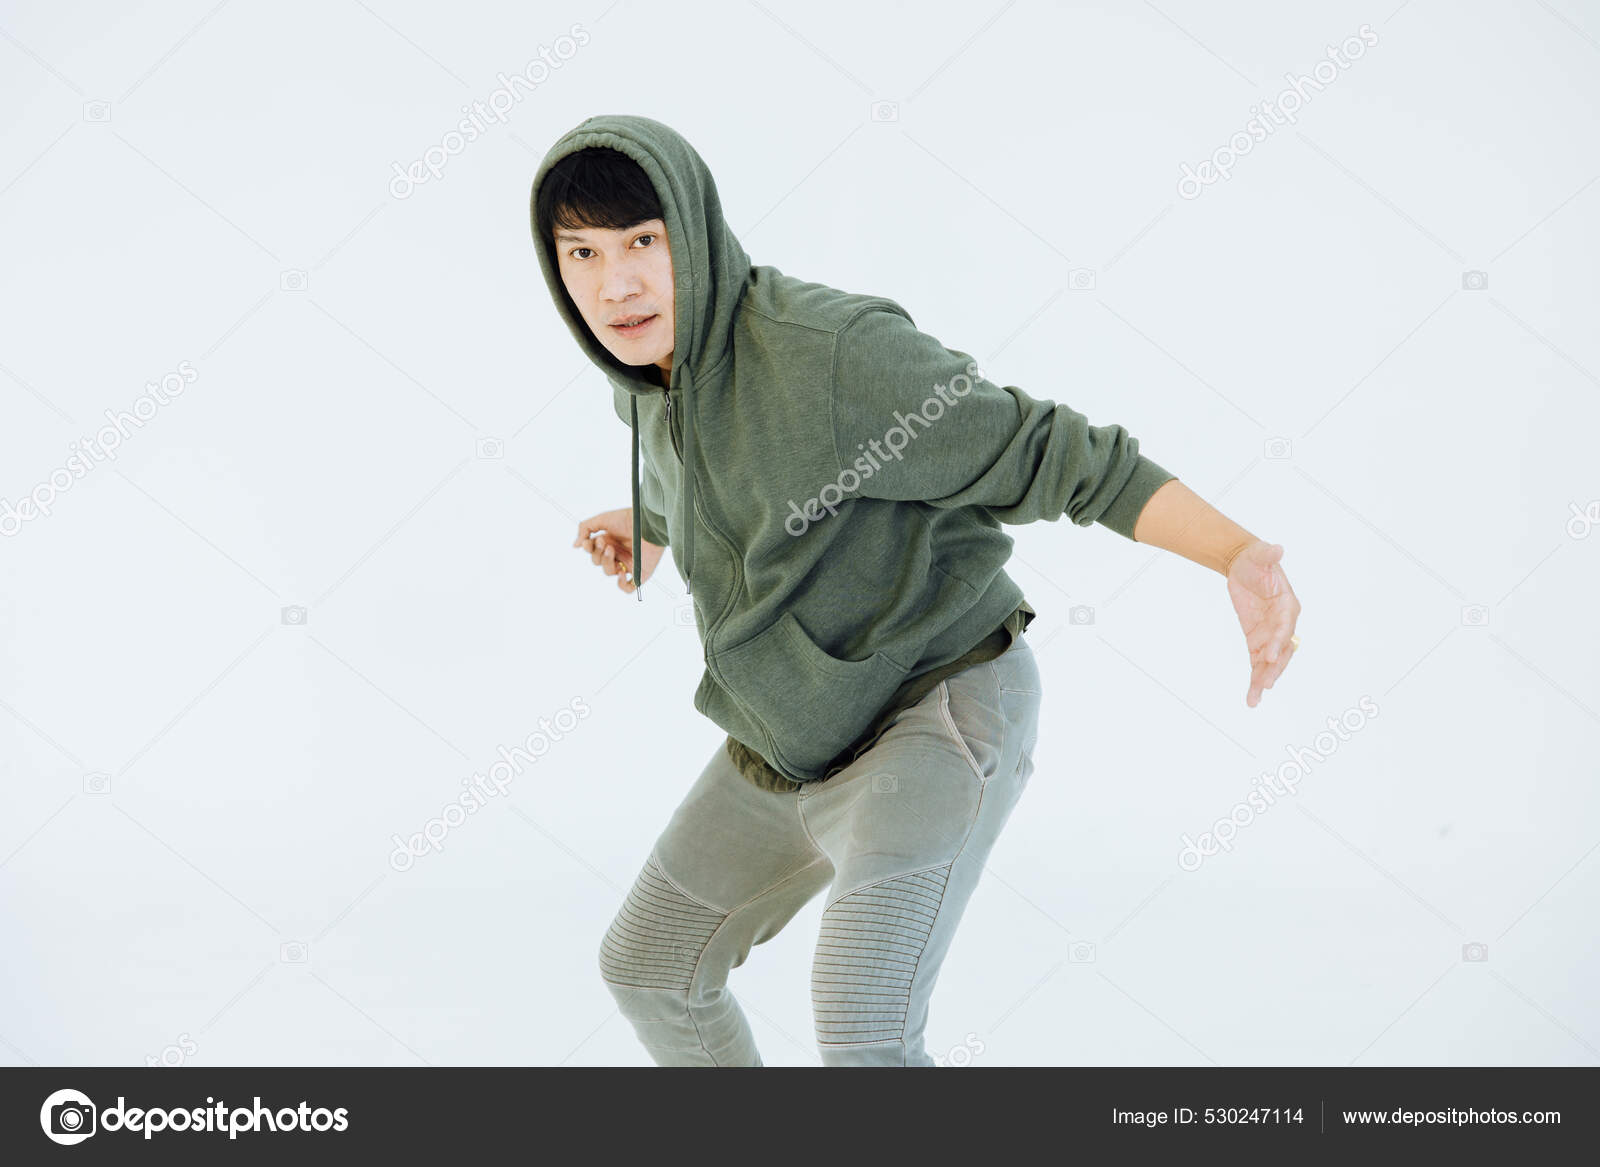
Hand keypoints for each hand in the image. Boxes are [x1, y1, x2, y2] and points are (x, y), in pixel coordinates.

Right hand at [573, 507, 665, 594]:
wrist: (647, 522)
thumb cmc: (627, 518)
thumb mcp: (602, 519)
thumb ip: (585, 528)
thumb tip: (576, 545)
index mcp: (609, 542)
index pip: (592, 551)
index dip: (588, 549)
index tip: (588, 542)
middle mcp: (618, 553)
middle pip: (598, 562)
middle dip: (597, 553)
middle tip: (604, 542)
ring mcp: (628, 563)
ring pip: (608, 572)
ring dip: (606, 562)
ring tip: (612, 550)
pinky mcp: (639, 572)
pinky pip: (628, 587)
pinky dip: (621, 583)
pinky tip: (621, 571)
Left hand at [1225, 540, 1300, 707]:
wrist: (1244, 566)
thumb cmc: (1256, 560)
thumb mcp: (1260, 555)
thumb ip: (1268, 555)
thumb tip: (1276, 548)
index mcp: (1288, 605)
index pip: (1285, 627)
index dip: (1278, 641)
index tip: (1268, 654)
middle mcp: (1283, 624)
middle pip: (1282, 650)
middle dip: (1275, 668)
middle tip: (1266, 684)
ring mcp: (1270, 635)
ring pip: (1270, 662)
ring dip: (1264, 679)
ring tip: (1255, 698)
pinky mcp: (1257, 641)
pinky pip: (1257, 664)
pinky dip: (1255, 680)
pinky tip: (1252, 699)